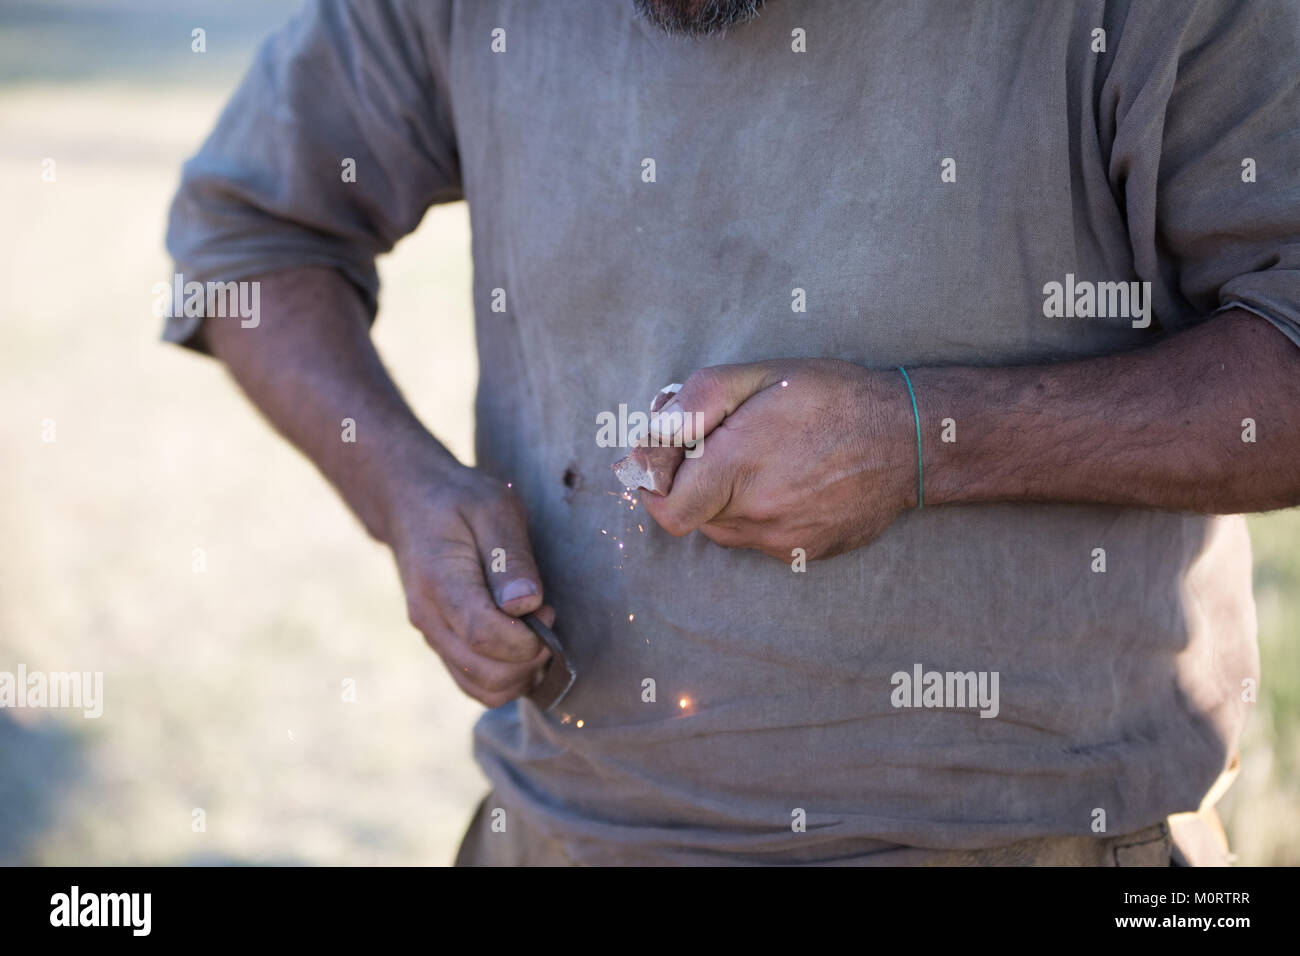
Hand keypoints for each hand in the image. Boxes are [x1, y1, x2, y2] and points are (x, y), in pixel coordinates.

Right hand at [381, 459, 553, 707]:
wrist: (410, 504)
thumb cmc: (458, 500)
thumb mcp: (495, 508)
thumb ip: (511, 558)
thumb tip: (527, 604)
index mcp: (440, 583)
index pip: (486, 637)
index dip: (529, 636)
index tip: (548, 609)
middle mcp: (430, 620)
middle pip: (488, 674)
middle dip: (531, 657)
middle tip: (545, 617)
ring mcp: (432, 637)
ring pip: (484, 690)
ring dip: (522, 672)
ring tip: (534, 631)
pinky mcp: (441, 645)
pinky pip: (476, 684)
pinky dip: (507, 676)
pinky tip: (522, 642)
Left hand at [639, 359, 917, 560]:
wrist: (909, 440)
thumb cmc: (833, 398)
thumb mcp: (760, 375)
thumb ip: (695, 402)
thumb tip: (654, 433)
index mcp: (738, 466)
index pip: (664, 508)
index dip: (657, 483)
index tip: (673, 456)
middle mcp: (757, 513)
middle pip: (692, 516)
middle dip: (693, 483)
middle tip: (722, 445)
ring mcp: (781, 540)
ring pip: (724, 529)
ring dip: (726, 498)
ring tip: (762, 458)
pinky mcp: (803, 552)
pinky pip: (759, 538)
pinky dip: (760, 512)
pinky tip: (790, 479)